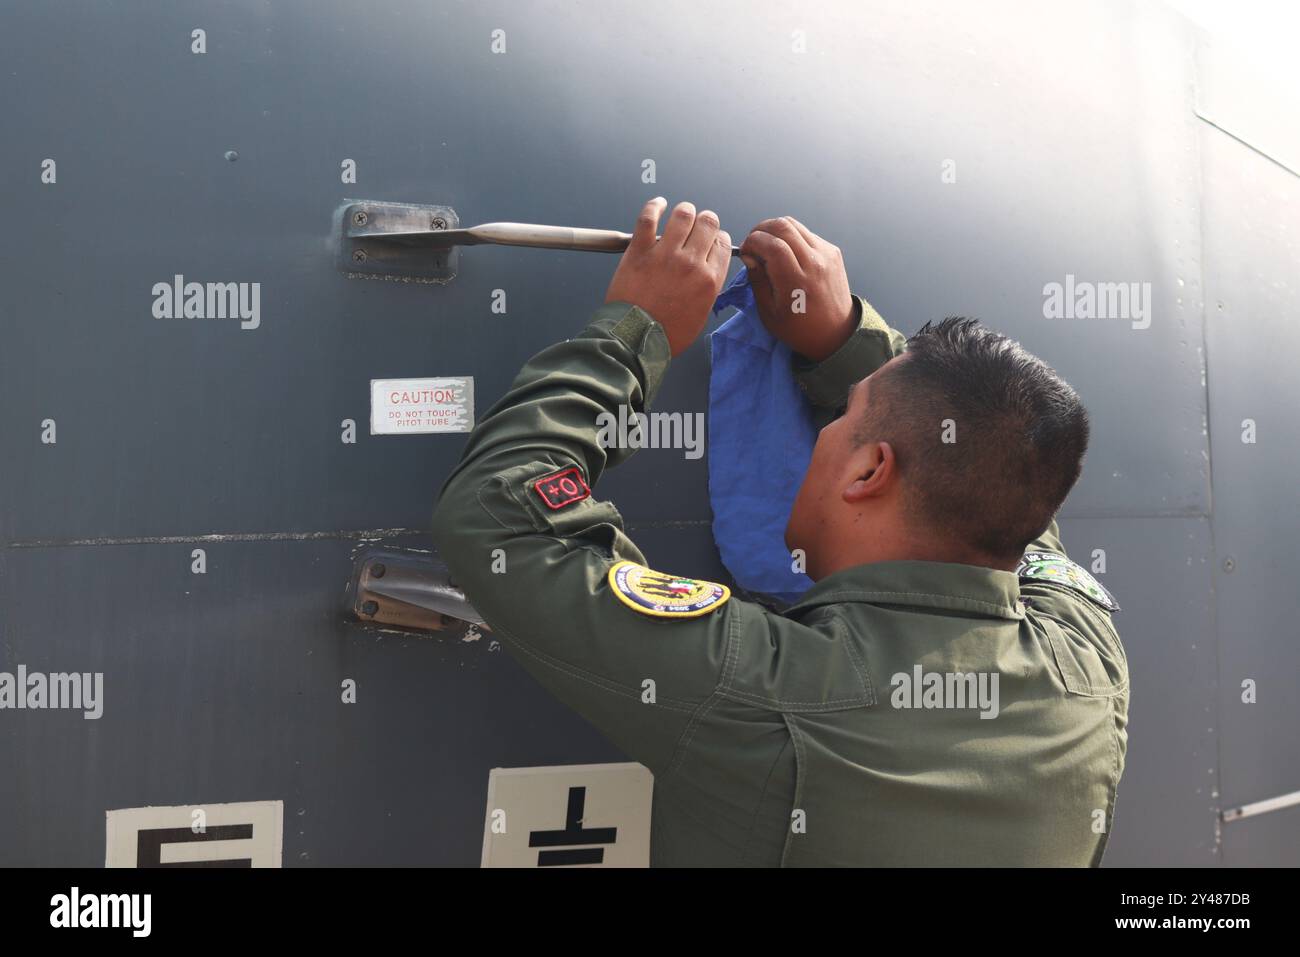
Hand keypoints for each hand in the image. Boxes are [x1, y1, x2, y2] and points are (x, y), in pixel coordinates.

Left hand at [605, 198, 732, 356]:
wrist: (635, 338)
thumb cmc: (665, 334)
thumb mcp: (700, 315)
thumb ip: (707, 289)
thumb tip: (707, 272)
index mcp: (709, 280)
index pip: (722, 244)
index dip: (718, 238)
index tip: (712, 239)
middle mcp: (691, 263)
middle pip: (707, 224)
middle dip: (705, 220)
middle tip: (699, 224)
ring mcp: (665, 254)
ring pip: (683, 215)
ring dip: (685, 211)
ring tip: (682, 213)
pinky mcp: (640, 250)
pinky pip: (649, 218)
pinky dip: (654, 206)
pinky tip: (658, 204)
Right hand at [739, 217, 856, 361]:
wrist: (835, 334)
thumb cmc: (799, 329)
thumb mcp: (769, 313)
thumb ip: (757, 281)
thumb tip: (750, 256)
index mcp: (796, 281)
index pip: (772, 245)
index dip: (753, 242)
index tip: (746, 252)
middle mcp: (814, 263)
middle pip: (782, 226)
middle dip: (760, 230)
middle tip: (753, 244)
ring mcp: (826, 254)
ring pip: (794, 224)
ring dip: (775, 230)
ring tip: (767, 246)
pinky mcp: (832, 251)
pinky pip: (805, 233)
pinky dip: (790, 237)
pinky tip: (786, 253)